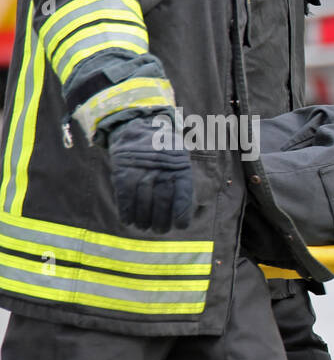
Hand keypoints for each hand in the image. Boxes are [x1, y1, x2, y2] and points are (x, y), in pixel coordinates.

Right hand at [106, 111, 193, 231]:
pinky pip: (125, 197)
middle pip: (162, 203)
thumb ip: (181, 181)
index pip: (183, 197)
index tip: (180, 226)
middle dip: (161, 221)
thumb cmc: (163, 149)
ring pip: (143, 203)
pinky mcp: (123, 173)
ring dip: (143, 219)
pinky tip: (128, 221)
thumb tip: (182, 211)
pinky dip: (126, 211)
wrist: (138, 128)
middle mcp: (161, 171)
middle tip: (159, 230)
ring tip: (144, 227)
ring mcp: (141, 172)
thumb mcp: (180, 159)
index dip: (181, 215)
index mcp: (180, 168)